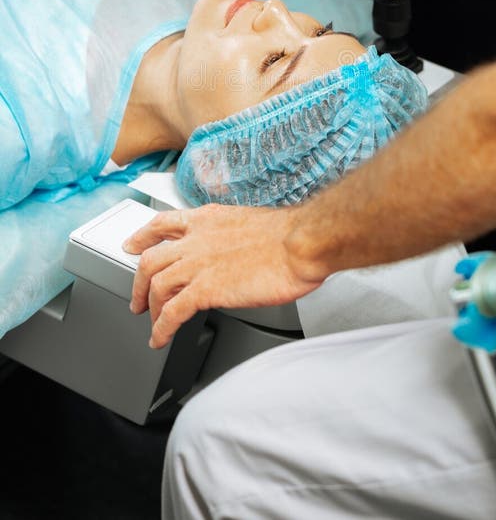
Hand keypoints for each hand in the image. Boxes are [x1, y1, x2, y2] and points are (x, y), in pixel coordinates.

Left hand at [122, 203, 318, 348]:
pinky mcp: (206, 289)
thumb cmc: (289, 235)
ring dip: (149, 307)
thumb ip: (230, 236)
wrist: (301, 243)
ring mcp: (198, 264)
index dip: (142, 236)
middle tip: (138, 297)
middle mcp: (197, 239)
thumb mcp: (250, 223)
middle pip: (150, 259)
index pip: (163, 223)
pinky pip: (172, 312)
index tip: (133, 245)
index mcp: (208, 219)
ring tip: (151, 322)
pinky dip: (161, 328)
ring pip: (156, 286)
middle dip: (139, 282)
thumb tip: (232, 251)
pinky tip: (160, 338)